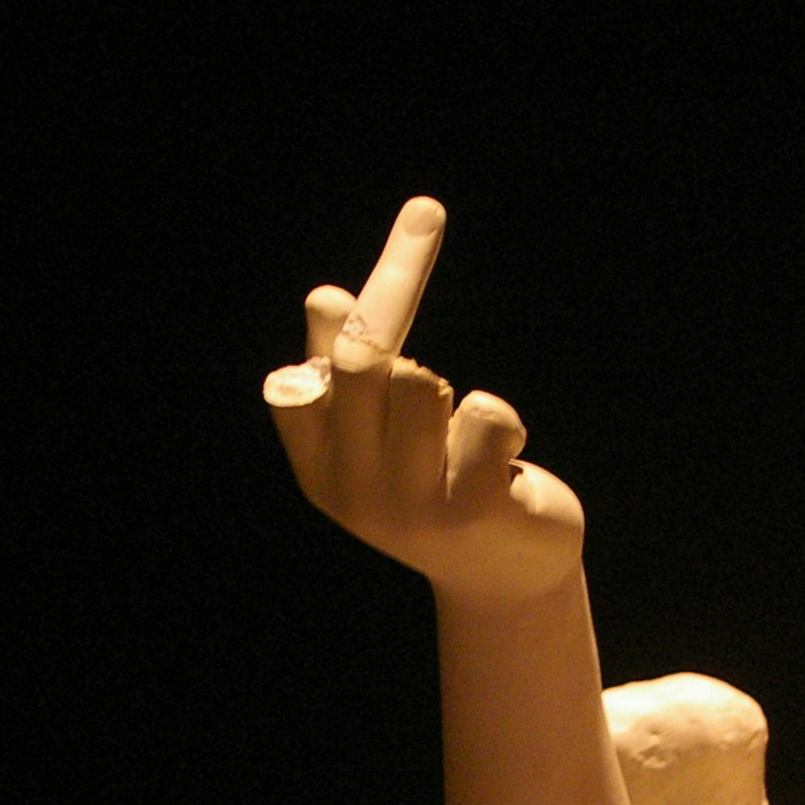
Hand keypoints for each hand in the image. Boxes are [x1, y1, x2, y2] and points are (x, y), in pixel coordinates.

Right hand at [264, 199, 585, 605]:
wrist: (506, 582)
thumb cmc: (439, 487)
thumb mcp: (381, 438)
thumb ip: (349, 374)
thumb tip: (324, 297)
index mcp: (320, 472)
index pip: (296, 383)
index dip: (337, 316)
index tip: (392, 233)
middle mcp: (355, 494)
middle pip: (363, 362)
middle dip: (399, 289)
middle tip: (427, 221)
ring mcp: (413, 507)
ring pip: (423, 383)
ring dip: (451, 392)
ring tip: (465, 433)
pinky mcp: (474, 510)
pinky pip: (484, 413)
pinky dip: (504, 421)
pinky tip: (508, 460)